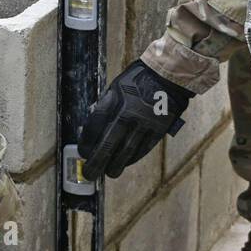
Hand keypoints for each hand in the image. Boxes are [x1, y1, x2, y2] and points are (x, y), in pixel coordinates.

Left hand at [78, 60, 191, 179]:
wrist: (168, 76)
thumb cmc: (138, 80)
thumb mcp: (115, 87)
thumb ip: (104, 106)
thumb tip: (91, 127)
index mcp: (114, 100)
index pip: (94, 127)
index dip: (85, 142)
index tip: (83, 151)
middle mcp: (128, 114)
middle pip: (108, 145)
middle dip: (96, 162)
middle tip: (89, 173)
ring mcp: (143, 124)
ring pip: (126, 152)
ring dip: (115, 165)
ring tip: (108, 172)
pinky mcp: (157, 130)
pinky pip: (142, 150)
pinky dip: (132, 159)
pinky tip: (125, 162)